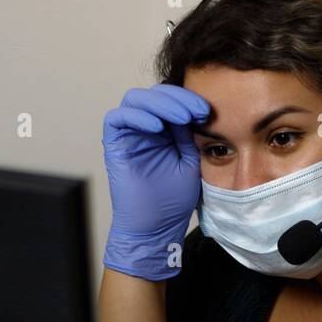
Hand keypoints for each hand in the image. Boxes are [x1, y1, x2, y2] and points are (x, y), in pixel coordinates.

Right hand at [102, 83, 210, 280]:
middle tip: (196, 111)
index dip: (188, 99)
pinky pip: (117, 118)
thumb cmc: (174, 199)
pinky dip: (136, 116)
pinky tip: (156, 127)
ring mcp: (128, 135)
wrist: (158, 226)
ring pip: (135, 100)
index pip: (171, 100)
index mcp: (164, 130)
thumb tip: (193, 108)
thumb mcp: (190, 159)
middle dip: (177, 98)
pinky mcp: (114, 144)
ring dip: (160, 103)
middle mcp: (144, 128)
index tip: (207, 111)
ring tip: (181, 118)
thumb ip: (188, 134)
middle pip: (153, 94)